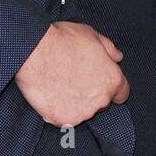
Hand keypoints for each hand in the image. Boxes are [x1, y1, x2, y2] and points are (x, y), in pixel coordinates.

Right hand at [14, 19, 128, 126]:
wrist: (35, 51)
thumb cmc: (63, 40)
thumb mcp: (92, 35)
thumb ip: (109, 49)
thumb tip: (117, 57)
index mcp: (112, 80)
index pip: (121, 93)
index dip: (111, 87)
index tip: (100, 83)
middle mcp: (101, 100)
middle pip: (100, 103)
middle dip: (90, 94)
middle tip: (73, 78)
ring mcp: (82, 113)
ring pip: (81, 112)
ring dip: (74, 103)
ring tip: (59, 84)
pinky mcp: (62, 120)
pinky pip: (63, 119)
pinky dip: (57, 110)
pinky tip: (50, 94)